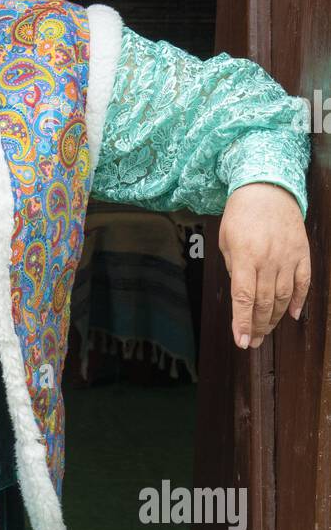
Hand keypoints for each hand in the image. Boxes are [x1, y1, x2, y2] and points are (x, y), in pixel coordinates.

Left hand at [218, 183, 310, 348]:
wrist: (268, 188)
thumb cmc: (241, 213)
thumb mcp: (225, 239)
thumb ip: (233, 268)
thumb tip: (241, 293)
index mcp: (245, 256)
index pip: (244, 298)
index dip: (242, 322)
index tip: (240, 341)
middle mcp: (269, 259)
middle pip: (263, 302)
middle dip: (256, 326)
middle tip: (251, 341)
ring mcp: (288, 257)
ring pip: (283, 297)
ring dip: (273, 318)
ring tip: (264, 331)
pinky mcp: (302, 253)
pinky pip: (303, 283)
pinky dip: (298, 301)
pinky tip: (290, 315)